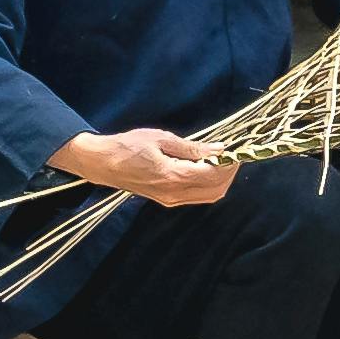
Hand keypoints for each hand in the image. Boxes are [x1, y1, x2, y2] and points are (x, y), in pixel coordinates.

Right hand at [54, 126, 235, 209]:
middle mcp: (174, 194)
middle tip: (232, 154)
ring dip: (220, 180)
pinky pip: (197, 196)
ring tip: (222, 160)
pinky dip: (208, 184)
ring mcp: (170, 200)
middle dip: (229, 173)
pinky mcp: (167, 200)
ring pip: (208, 196)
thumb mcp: (161, 138)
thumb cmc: (127, 146)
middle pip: (215, 191)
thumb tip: (218, 150)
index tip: (237, 149)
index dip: (229, 163)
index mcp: (173, 177)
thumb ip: (192, 147)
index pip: (213, 175)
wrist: (102, 163)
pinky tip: (207, 168)